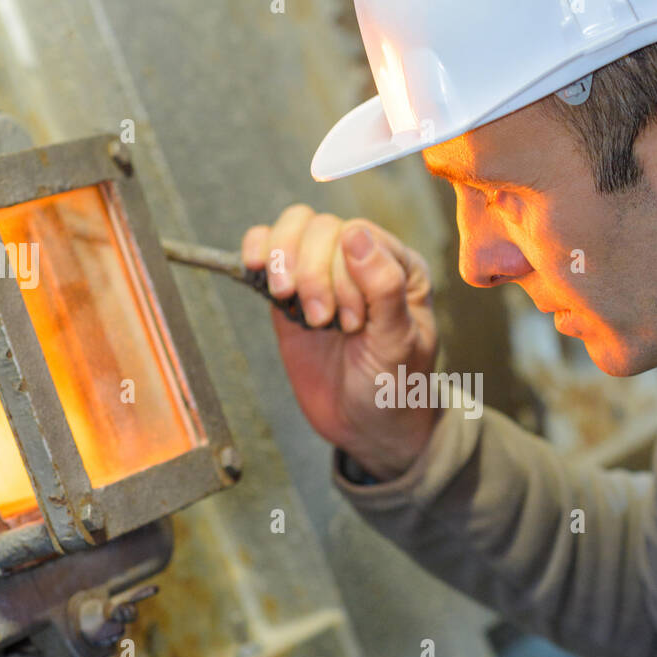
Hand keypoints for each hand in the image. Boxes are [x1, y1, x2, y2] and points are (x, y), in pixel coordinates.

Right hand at [242, 206, 439, 478]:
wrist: (368, 429)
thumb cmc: (393, 388)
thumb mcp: (398, 344)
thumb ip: (384, 288)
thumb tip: (355, 234)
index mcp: (400, 267)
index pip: (357, 234)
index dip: (342, 271)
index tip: (350, 323)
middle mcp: (362, 262)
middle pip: (321, 228)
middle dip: (312, 273)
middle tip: (321, 322)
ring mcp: (323, 273)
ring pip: (294, 228)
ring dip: (283, 260)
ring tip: (287, 299)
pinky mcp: (291, 291)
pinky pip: (267, 248)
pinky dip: (257, 251)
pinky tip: (258, 272)